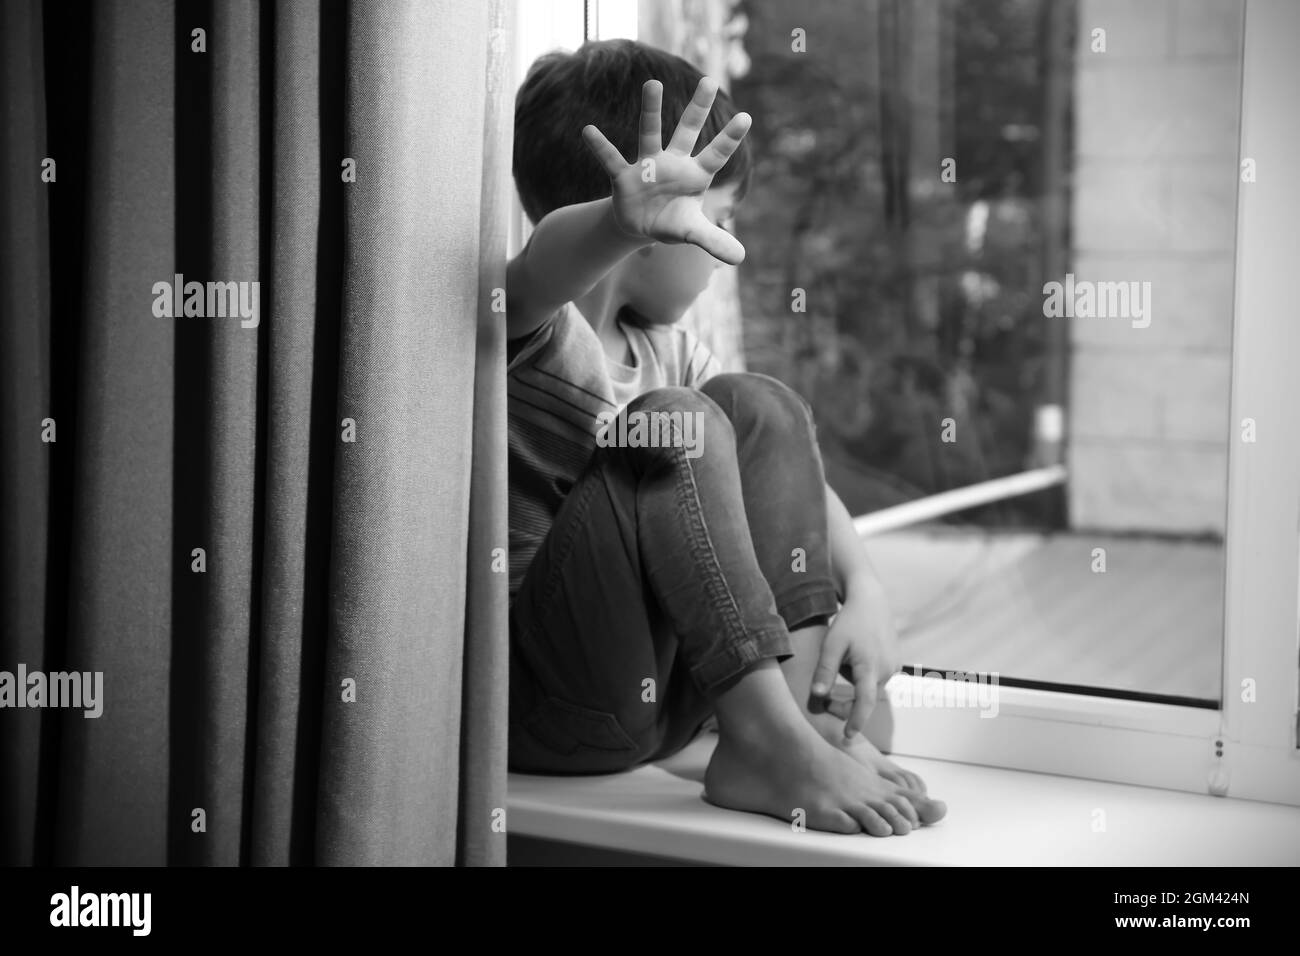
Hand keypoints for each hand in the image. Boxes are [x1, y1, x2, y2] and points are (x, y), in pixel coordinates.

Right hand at [581, 77, 751, 264]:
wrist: (641, 225)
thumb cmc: (672, 222)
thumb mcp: (692, 232)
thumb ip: (714, 240)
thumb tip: (740, 257)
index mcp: (694, 175)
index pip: (716, 154)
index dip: (729, 138)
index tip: (746, 116)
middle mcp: (673, 163)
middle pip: (687, 131)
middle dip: (698, 108)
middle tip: (709, 80)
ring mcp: (648, 166)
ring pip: (650, 133)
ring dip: (651, 110)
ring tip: (653, 83)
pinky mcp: (624, 176)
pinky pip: (612, 160)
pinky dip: (601, 147)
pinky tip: (588, 131)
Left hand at [810, 585, 901, 739]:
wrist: (870, 600)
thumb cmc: (849, 621)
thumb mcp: (831, 644)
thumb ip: (825, 671)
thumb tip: (817, 695)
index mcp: (870, 667)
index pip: (864, 703)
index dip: (857, 721)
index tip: (848, 736)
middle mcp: (886, 670)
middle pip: (865, 698)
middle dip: (846, 704)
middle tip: (826, 702)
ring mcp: (893, 666)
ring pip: (870, 688)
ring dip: (855, 687)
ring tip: (842, 664)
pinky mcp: (895, 662)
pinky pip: (876, 678)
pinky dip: (864, 677)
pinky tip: (855, 658)